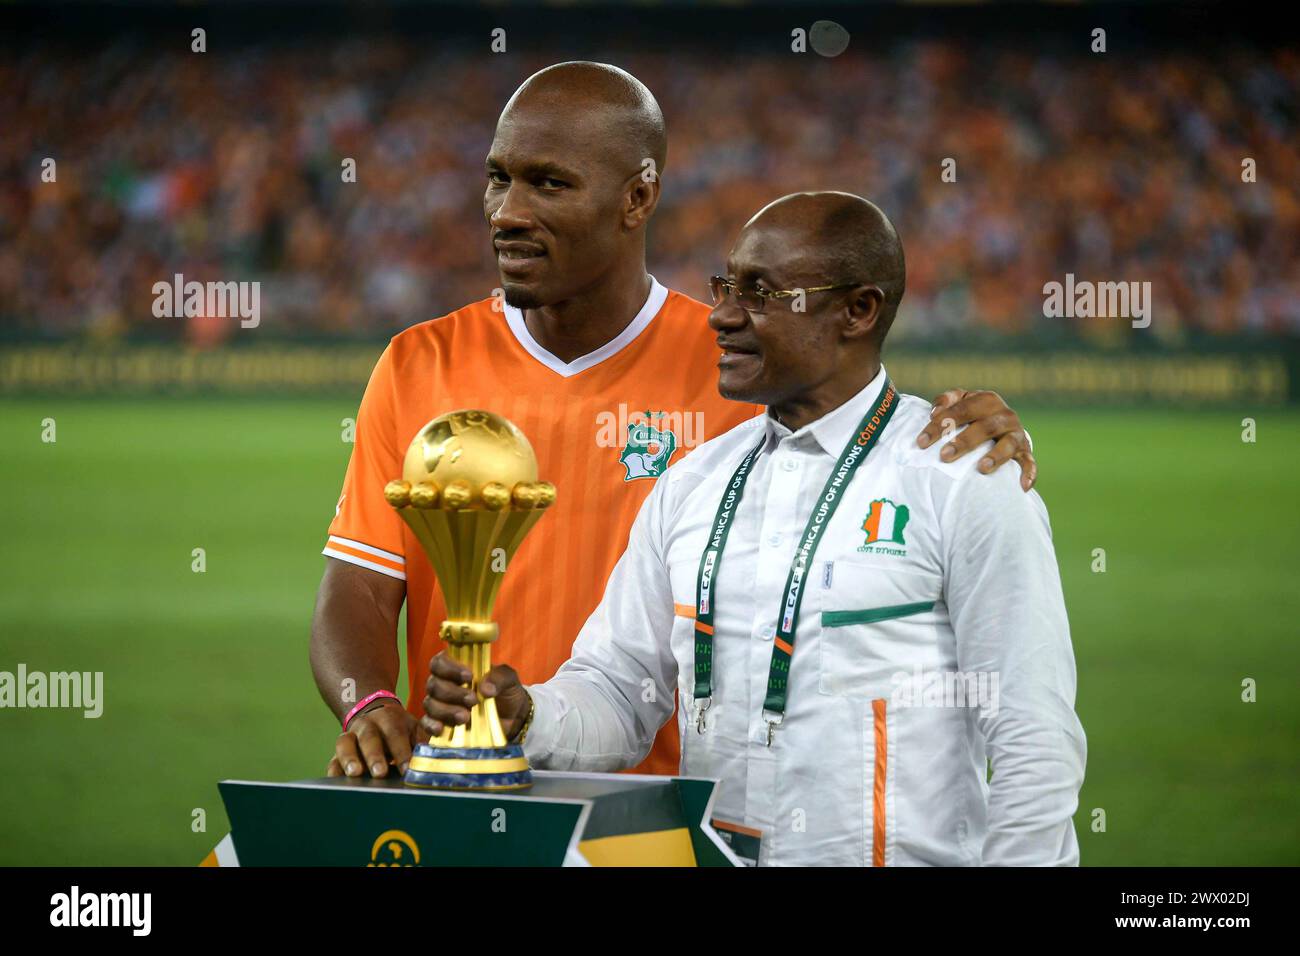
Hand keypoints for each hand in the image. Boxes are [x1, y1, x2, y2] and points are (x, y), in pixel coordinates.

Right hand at [326, 698, 421, 777]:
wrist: (374, 711)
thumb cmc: (399, 727)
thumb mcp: (413, 727)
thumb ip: (422, 741)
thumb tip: (435, 756)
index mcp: (389, 719)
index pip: (396, 734)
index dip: (402, 752)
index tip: (407, 769)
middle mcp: (367, 725)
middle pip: (370, 738)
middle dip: (374, 756)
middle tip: (380, 773)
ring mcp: (351, 736)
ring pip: (345, 744)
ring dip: (350, 758)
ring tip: (355, 774)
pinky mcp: (340, 750)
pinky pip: (333, 758)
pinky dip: (333, 770)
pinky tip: (335, 782)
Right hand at [420, 651, 531, 741]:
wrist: (512, 718)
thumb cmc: (505, 692)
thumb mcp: (509, 680)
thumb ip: (500, 677)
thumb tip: (485, 689)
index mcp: (457, 668)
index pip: (439, 662)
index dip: (449, 668)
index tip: (468, 676)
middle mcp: (444, 684)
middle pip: (434, 684)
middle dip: (453, 693)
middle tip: (473, 701)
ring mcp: (440, 705)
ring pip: (430, 704)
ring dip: (446, 711)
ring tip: (466, 717)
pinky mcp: (441, 724)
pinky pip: (426, 723)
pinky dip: (431, 725)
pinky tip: (441, 729)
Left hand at [915, 388, 1036, 490]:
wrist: (1000, 422)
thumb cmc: (971, 414)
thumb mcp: (959, 402)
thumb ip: (945, 401)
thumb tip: (934, 412)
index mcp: (985, 400)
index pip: (960, 410)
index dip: (940, 425)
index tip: (921, 442)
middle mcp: (1004, 415)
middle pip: (984, 427)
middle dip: (964, 442)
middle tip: (944, 455)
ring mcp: (1016, 433)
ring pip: (1009, 444)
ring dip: (996, 456)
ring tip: (981, 468)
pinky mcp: (1025, 451)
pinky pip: (1029, 462)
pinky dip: (1029, 473)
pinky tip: (1022, 486)